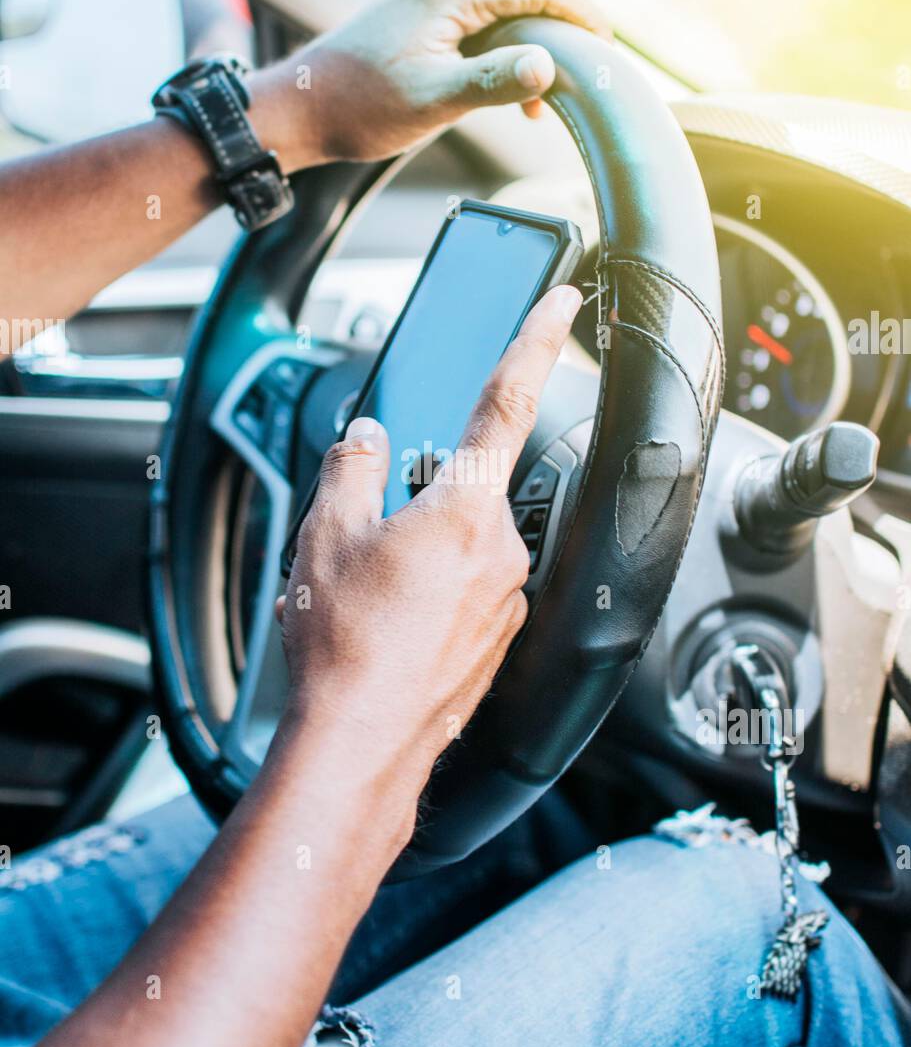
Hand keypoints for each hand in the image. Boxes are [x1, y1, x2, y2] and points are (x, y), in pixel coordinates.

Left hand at [256, 0, 609, 167]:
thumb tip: (548, 67)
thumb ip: (492, 82)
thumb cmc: (360, 106)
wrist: (302, 111)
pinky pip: (483, 27)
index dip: (584, 13)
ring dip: (537, 48)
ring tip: (554, 98)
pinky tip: (514, 97)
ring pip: (508, 12)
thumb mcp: (432, 101)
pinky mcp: (426, 22)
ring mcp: (434, 1)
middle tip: (594, 76)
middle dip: (567, 30)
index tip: (610, 51)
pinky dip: (509, 55)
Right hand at [276, 283, 582, 790]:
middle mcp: (502, 550)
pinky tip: (391, 626)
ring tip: (369, 598)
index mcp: (465, 509)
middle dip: (420, 500)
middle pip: (465, 489)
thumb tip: (369, 438)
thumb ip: (353, 468)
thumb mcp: (324, 535)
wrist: (360, 747)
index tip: (565, 299)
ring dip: (422, 553)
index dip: (536, 341)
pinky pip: (468, 592)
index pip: (507, 402)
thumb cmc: (345, 647)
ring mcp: (506, 599)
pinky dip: (431, 595)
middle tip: (365, 542)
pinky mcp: (498, 640)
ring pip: (464, 545)